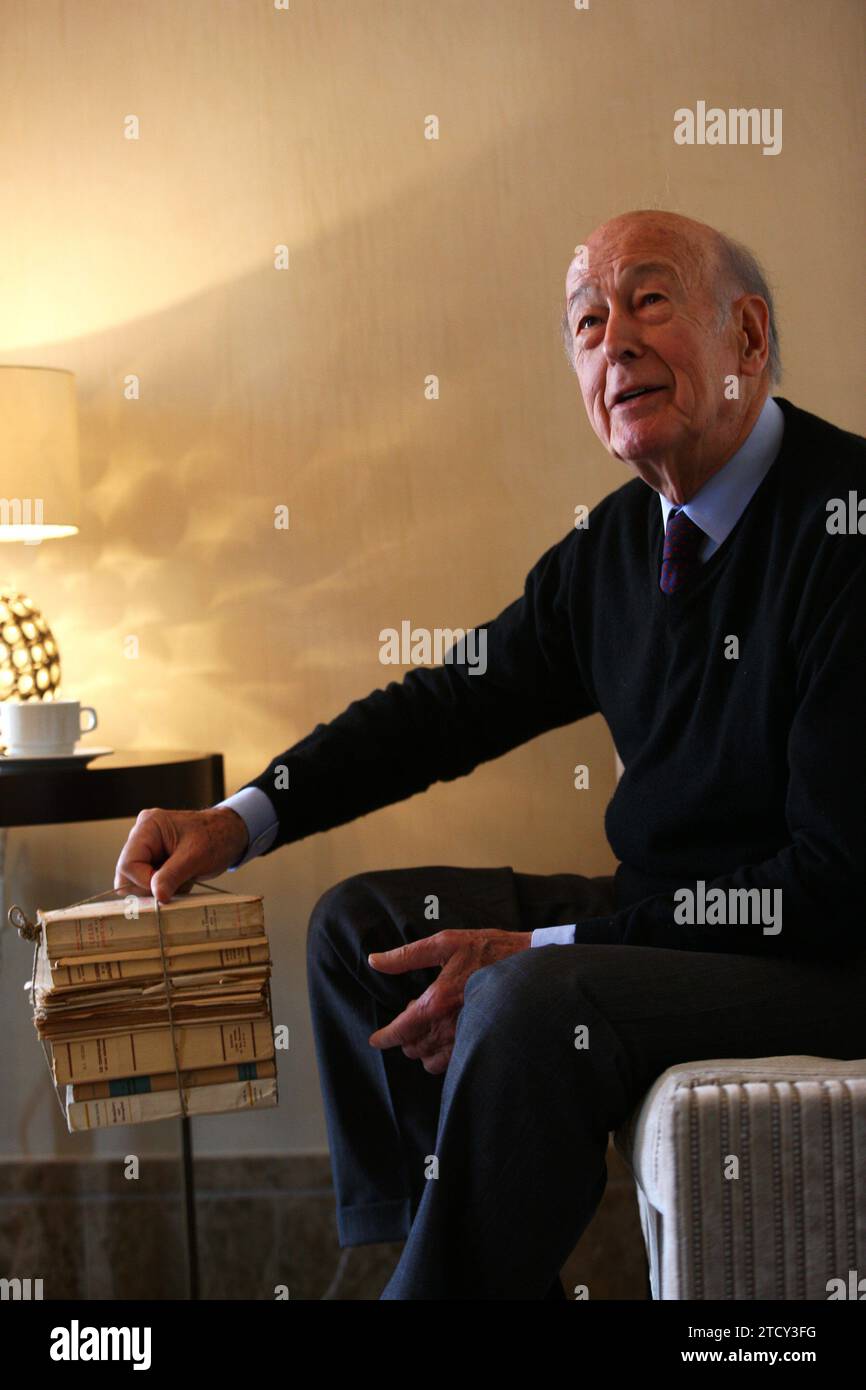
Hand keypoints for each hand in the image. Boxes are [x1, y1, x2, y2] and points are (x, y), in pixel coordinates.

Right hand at [114, 807, 249, 903]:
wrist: (231, 833)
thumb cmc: (217, 836)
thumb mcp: (196, 857)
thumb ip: (172, 875)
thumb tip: (156, 895)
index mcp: (148, 827)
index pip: (128, 864)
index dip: (143, 882)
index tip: (164, 890)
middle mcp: (143, 835)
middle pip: (127, 874)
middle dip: (150, 886)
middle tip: (175, 885)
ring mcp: (148, 848)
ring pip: (137, 881)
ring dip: (159, 887)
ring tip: (183, 878)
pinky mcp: (154, 858)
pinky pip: (149, 881)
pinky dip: (165, 886)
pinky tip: (182, 878)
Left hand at [367, 928, 531, 1074]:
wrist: (531, 965)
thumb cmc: (489, 950)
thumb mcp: (446, 944)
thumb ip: (406, 956)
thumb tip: (374, 960)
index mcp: (437, 1000)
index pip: (401, 1029)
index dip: (384, 1037)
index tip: (376, 1040)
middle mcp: (450, 1025)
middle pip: (413, 1047)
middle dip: (405, 1038)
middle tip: (412, 1018)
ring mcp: (467, 1038)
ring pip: (431, 1061)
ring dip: (424, 1049)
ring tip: (429, 1030)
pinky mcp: (482, 1044)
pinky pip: (452, 1064)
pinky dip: (443, 1055)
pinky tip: (448, 1036)